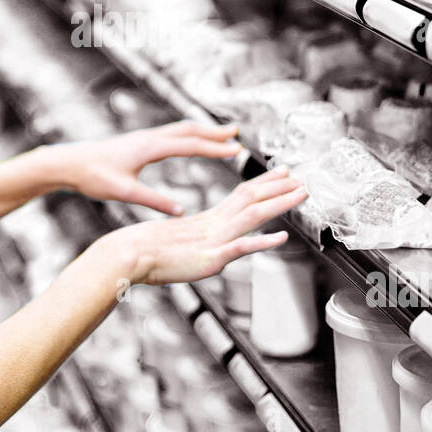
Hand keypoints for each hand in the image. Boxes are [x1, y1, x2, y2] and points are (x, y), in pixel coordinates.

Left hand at [51, 120, 243, 215]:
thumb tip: (180, 212)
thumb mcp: (124, 192)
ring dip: (203, 130)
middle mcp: (150, 138)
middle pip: (189, 130)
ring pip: (180, 129)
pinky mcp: (139, 141)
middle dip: (214, 133)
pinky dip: (188, 134)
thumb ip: (153, 201)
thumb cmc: (93, 176)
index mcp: (149, 148)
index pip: (189, 145)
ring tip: (222, 134)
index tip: (235, 151)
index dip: (214, 148)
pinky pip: (171, 133)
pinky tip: (191, 140)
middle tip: (237, 135)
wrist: (69, 163)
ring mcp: (145, 137)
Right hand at [109, 166, 307, 285]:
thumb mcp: (177, 243)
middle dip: (279, 188)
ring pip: (254, 215)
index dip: (264, 183)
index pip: (242, 194)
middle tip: (301, 178)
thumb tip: (207, 247)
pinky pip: (242, 246)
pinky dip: (263, 241)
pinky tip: (282, 237)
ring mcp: (215, 240)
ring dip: (280, 203)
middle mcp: (215, 225)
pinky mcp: (212, 257)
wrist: (129, 254)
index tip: (282, 173)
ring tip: (302, 195)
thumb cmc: (145, 250)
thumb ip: (195, 243)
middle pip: (252, 198)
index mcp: (208, 220)